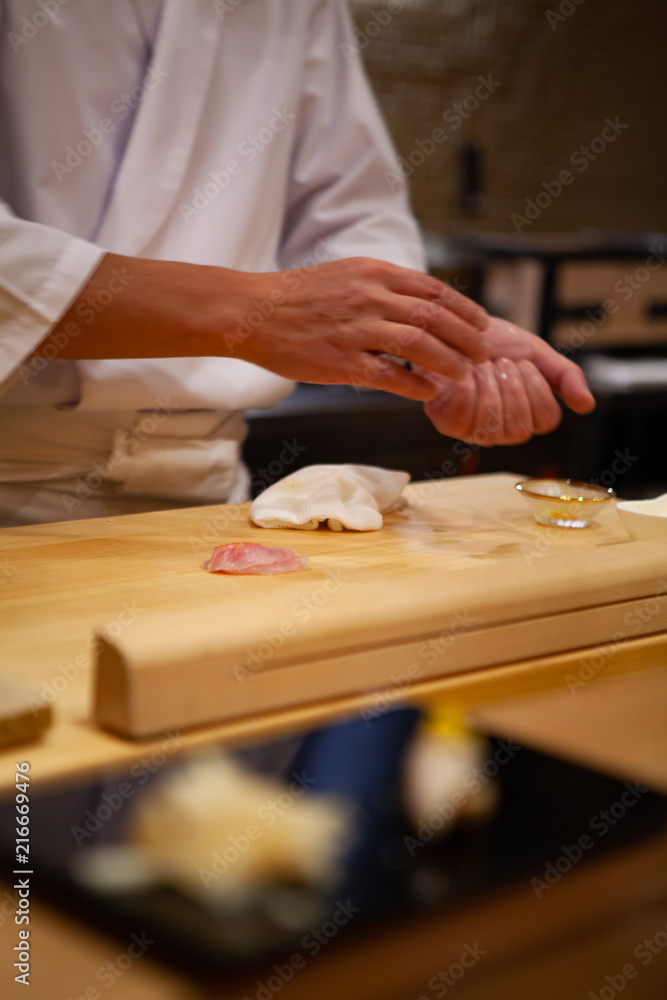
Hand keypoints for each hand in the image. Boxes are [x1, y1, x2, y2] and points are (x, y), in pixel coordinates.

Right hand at [43, 254, 489, 402]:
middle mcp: (370, 297)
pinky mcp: (341, 361)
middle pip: (436, 317)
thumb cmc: (297, 297)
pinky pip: (389, 376)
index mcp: (373, 273)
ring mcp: (356, 330)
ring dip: (449, 361)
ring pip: (419, 345)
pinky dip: (415, 385)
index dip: (464, 309)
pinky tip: (430, 393)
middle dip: (467, 337)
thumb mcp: (345, 275)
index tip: (482, 324)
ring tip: (465, 374)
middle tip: (484, 354)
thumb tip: (419, 307)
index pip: (434, 290)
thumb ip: (383, 288)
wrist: (251, 311)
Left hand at [420, 317, 594, 444]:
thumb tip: (587, 406)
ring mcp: (472, 431)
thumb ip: (565, 377)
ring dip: (490, 385)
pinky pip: (463, 417)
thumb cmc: (495, 344)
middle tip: (502, 364)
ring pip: (492, 425)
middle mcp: (500, 433)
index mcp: (525, 418)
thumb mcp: (537, 353)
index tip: (522, 364)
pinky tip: (465, 373)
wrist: (454, 326)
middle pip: (520, 430)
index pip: (546, 421)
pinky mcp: (446, 422)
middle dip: (513, 386)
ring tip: (483, 366)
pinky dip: (468, 387)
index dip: (537, 388)